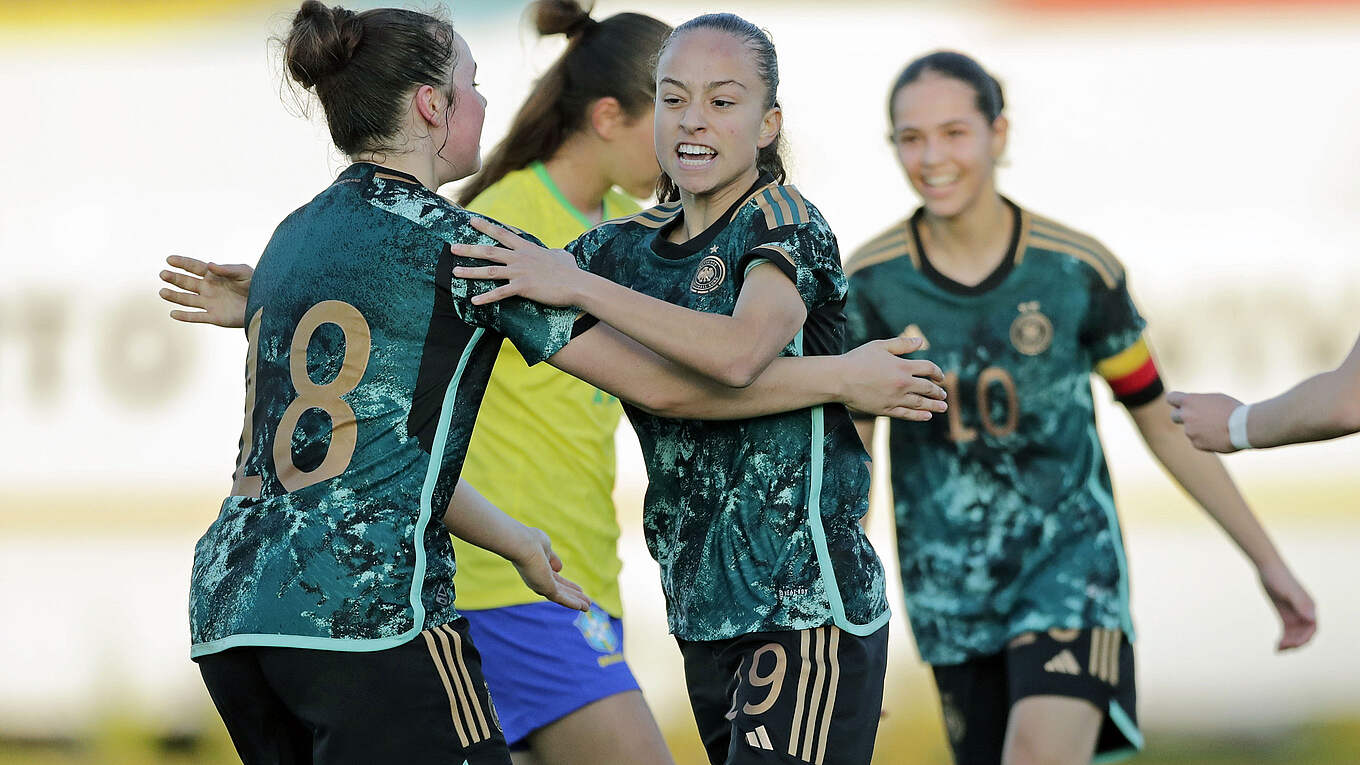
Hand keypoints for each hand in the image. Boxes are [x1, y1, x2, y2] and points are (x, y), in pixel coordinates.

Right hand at [159, 255, 252, 327]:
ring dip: (174, 296)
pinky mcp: (215, 317)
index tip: (169, 259)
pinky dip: (185, 316)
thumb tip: (209, 265)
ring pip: (187, 300)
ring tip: (162, 292)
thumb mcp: (244, 272)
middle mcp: (209, 289)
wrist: (265, 305)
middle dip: (174, 278)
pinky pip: (197, 317)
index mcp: (214, 275)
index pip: (194, 267)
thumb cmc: (257, 285)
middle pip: (187, 283)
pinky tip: (173, 313)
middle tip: (163, 274)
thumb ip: (227, 269)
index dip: (182, 263)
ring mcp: (210, 303)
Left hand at [450, 216, 587, 306]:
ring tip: (455, 272)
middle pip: (489, 251)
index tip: (471, 221)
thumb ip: (555, 253)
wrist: (577, 283)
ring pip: (489, 271)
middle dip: (469, 249)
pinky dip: (486, 298)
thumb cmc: (571, 271)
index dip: (485, 227)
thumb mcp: (562, 256)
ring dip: (470, 272)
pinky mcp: (522, 287)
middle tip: (452, 248)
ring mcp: (520, 272)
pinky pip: (500, 293)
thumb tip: (559, 253)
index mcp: (527, 248)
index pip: (502, 234)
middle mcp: (520, 258)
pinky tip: (473, 301)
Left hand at [509, 527, 591, 611]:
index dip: (568, 585)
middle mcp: (539, 580)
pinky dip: (573, 603)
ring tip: (588, 607)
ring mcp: (542, 585)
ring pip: (562, 596)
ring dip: (576, 601)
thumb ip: (552, 557)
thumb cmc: (530, 541)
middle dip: (574, 596)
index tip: (580, 589)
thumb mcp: (545, 546)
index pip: (556, 579)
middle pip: (560, 590)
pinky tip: (583, 606)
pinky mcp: (546, 589)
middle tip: (586, 602)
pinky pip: (562, 598)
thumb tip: (559, 568)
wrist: (521, 544)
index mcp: (538, 568)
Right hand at [841, 334, 947, 421]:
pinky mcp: (886, 410)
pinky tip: (927, 416)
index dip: (937, 372)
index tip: (941, 377)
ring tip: (943, 407)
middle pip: (928, 388)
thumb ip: (901, 344)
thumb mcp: (880, 346)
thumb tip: (921, 341)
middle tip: (943, 394)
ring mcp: (895, 398)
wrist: (839, 379)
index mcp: (902, 366)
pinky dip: (919, 416)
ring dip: (934, 405)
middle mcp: (902, 384)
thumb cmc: (857, 359)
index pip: (928, 369)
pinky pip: (907, 414)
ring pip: (920, 403)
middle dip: (938, 391)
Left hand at [1167, 391, 1242, 451]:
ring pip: (1190, 430)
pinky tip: (1219, 436)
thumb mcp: (1215, 399)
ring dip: (1199, 429)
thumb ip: (1200, 403)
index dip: (1176, 401)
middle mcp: (1186, 416)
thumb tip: (1193, 408)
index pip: (1171, 398)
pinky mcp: (1196, 444)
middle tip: (1194, 417)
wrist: (1243, 427)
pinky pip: (1198, 441)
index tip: (1181, 403)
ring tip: (1218, 427)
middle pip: (1174, 416)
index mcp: (1189, 401)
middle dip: (1182, 416)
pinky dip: (1206, 439)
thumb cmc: (1232, 409)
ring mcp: (1189, 431)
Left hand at [1257, 560, 1316, 650]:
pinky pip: (1287, 631)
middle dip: (1295, 643)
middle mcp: (1304, 612)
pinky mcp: (1285, 615)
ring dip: (1289, 643)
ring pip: (1295, 634)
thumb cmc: (1279, 578)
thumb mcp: (1289, 592)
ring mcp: (1295, 614)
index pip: (1312, 628)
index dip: (1304, 638)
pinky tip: (1276, 646)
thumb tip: (1312, 619)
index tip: (1293, 645)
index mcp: (1309, 607)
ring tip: (1278, 650)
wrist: (1267, 568)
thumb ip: (1301, 604)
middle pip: (1304, 634)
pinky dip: (1283, 639)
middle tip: (1282, 648)